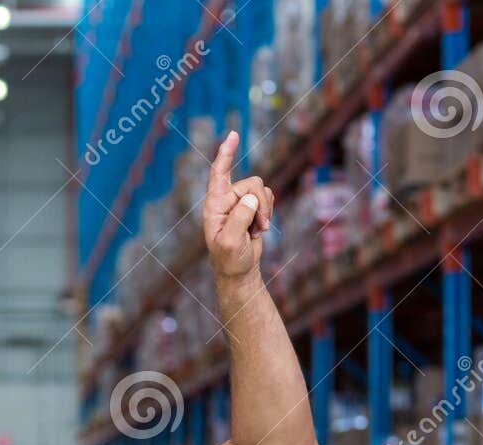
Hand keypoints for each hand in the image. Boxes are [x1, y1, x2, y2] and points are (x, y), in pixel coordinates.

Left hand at [203, 129, 271, 284]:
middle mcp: (225, 199)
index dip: (225, 153)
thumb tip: (250, 198)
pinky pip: (267, 197)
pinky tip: (259, 229)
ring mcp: (239, 202)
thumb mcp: (231, 242)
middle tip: (260, 227)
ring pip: (262, 190)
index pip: (218, 173)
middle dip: (261, 204)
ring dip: (265, 211)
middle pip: (253, 184)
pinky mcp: (252, 208)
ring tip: (257, 231)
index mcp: (214, 205)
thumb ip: (239, 218)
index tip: (233, 135)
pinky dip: (268, 212)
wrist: (239, 272)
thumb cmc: (230, 260)